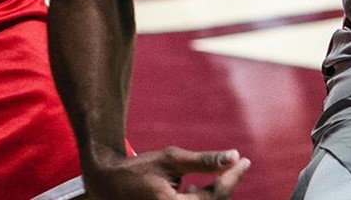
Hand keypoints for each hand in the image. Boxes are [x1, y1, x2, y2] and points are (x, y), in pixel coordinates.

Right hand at [83, 147, 249, 198]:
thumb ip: (203, 161)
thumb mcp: (170, 159)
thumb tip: (234, 156)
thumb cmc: (137, 169)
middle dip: (225, 187)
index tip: (245, 161)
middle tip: (236, 166)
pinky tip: (190, 190)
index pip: (216, 196)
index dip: (233, 178)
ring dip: (212, 196)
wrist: (105, 186)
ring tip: (213, 179)